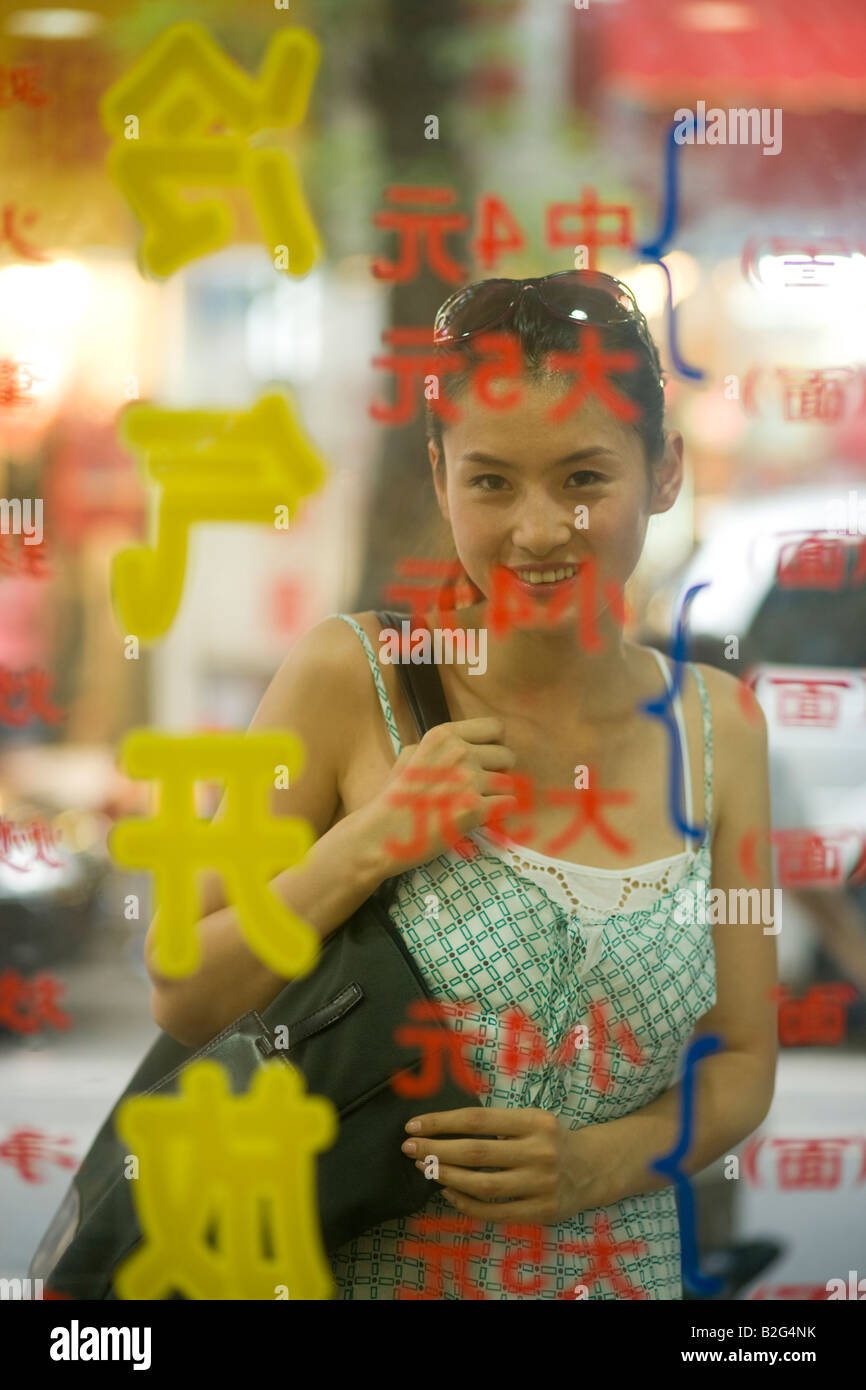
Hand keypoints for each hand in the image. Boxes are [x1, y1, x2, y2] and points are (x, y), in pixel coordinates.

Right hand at [361, 717, 518, 872]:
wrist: (379, 834)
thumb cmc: (393, 798)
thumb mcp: (409, 756)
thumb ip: (441, 747)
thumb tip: (471, 747)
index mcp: (443, 736)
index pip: (495, 728)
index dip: (495, 745)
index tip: (487, 759)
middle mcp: (459, 752)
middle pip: (507, 756)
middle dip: (498, 772)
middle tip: (481, 787)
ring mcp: (469, 781)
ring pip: (509, 783)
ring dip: (497, 795)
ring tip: (476, 805)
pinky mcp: (475, 810)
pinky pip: (508, 805)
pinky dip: (499, 813)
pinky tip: (481, 818)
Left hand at [400, 1105, 606, 1223]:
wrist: (594, 1167)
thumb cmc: (551, 1139)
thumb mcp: (531, 1120)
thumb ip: (496, 1124)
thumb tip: (444, 1130)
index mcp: (534, 1122)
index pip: (478, 1120)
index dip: (442, 1123)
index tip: (414, 1125)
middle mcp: (539, 1151)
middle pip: (476, 1153)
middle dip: (436, 1150)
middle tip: (409, 1148)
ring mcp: (541, 1184)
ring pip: (483, 1184)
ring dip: (448, 1177)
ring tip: (425, 1170)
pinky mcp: (542, 1211)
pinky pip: (496, 1211)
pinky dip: (468, 1204)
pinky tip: (449, 1193)